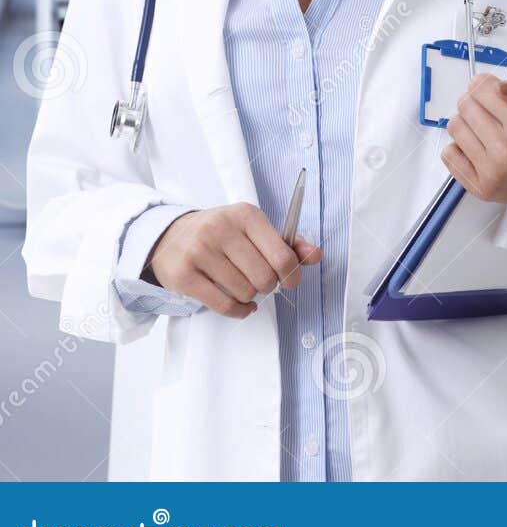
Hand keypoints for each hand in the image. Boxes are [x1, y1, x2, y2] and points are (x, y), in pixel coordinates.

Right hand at [146, 203, 322, 319]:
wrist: (170, 235)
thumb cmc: (221, 233)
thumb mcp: (254, 228)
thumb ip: (288, 242)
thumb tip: (316, 255)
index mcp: (245, 215)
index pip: (281, 254)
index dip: (292, 274)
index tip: (290, 279)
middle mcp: (221, 230)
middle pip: (264, 277)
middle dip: (270, 286)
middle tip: (264, 283)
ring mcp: (199, 252)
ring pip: (244, 291)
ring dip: (251, 296)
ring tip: (246, 287)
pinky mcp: (184, 275)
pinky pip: (223, 305)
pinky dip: (239, 311)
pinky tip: (242, 306)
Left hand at [444, 74, 506, 222]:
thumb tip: (500, 87)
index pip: (481, 89)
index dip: (486, 85)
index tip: (493, 90)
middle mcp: (505, 151)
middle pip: (465, 105)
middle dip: (476, 102)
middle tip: (492, 110)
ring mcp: (490, 172)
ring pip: (454, 126)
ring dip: (467, 122)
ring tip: (486, 128)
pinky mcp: (480, 187)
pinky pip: (448, 154)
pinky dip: (460, 146)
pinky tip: (479, 147)